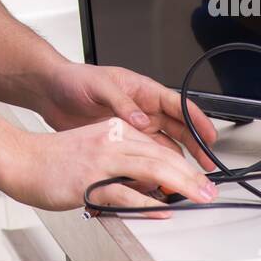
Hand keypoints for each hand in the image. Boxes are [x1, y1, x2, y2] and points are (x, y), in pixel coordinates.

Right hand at [1, 120, 219, 216]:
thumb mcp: (94, 149)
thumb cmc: (53, 158)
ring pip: (151, 169)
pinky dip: (146, 202)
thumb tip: (149, 184)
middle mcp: (111, 141)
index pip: (158, 146)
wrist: (20, 158)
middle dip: (191, 175)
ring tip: (197, 197)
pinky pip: (124, 192)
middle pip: (161, 156)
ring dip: (180, 185)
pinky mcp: (89, 180)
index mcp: (114, 131)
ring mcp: (101, 160)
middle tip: (208, 190)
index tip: (200, 179)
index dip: (184, 163)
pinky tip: (161, 208)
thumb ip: (122, 163)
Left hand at [37, 62, 218, 171]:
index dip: (196, 119)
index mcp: (141, 90)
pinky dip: (153, 168)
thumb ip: (121, 103)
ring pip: (164, 145)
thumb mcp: (99, 86)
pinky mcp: (121, 141)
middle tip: (207, 164)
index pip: (177, 104)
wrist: (50, 93)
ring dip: (175, 160)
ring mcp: (133, 126)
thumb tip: (142, 119)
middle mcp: (142, 109)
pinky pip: (144, 156)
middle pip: (178, 128)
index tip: (210, 135)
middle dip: (195, 145)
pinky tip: (157, 179)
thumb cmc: (74, 80)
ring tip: (185, 177)